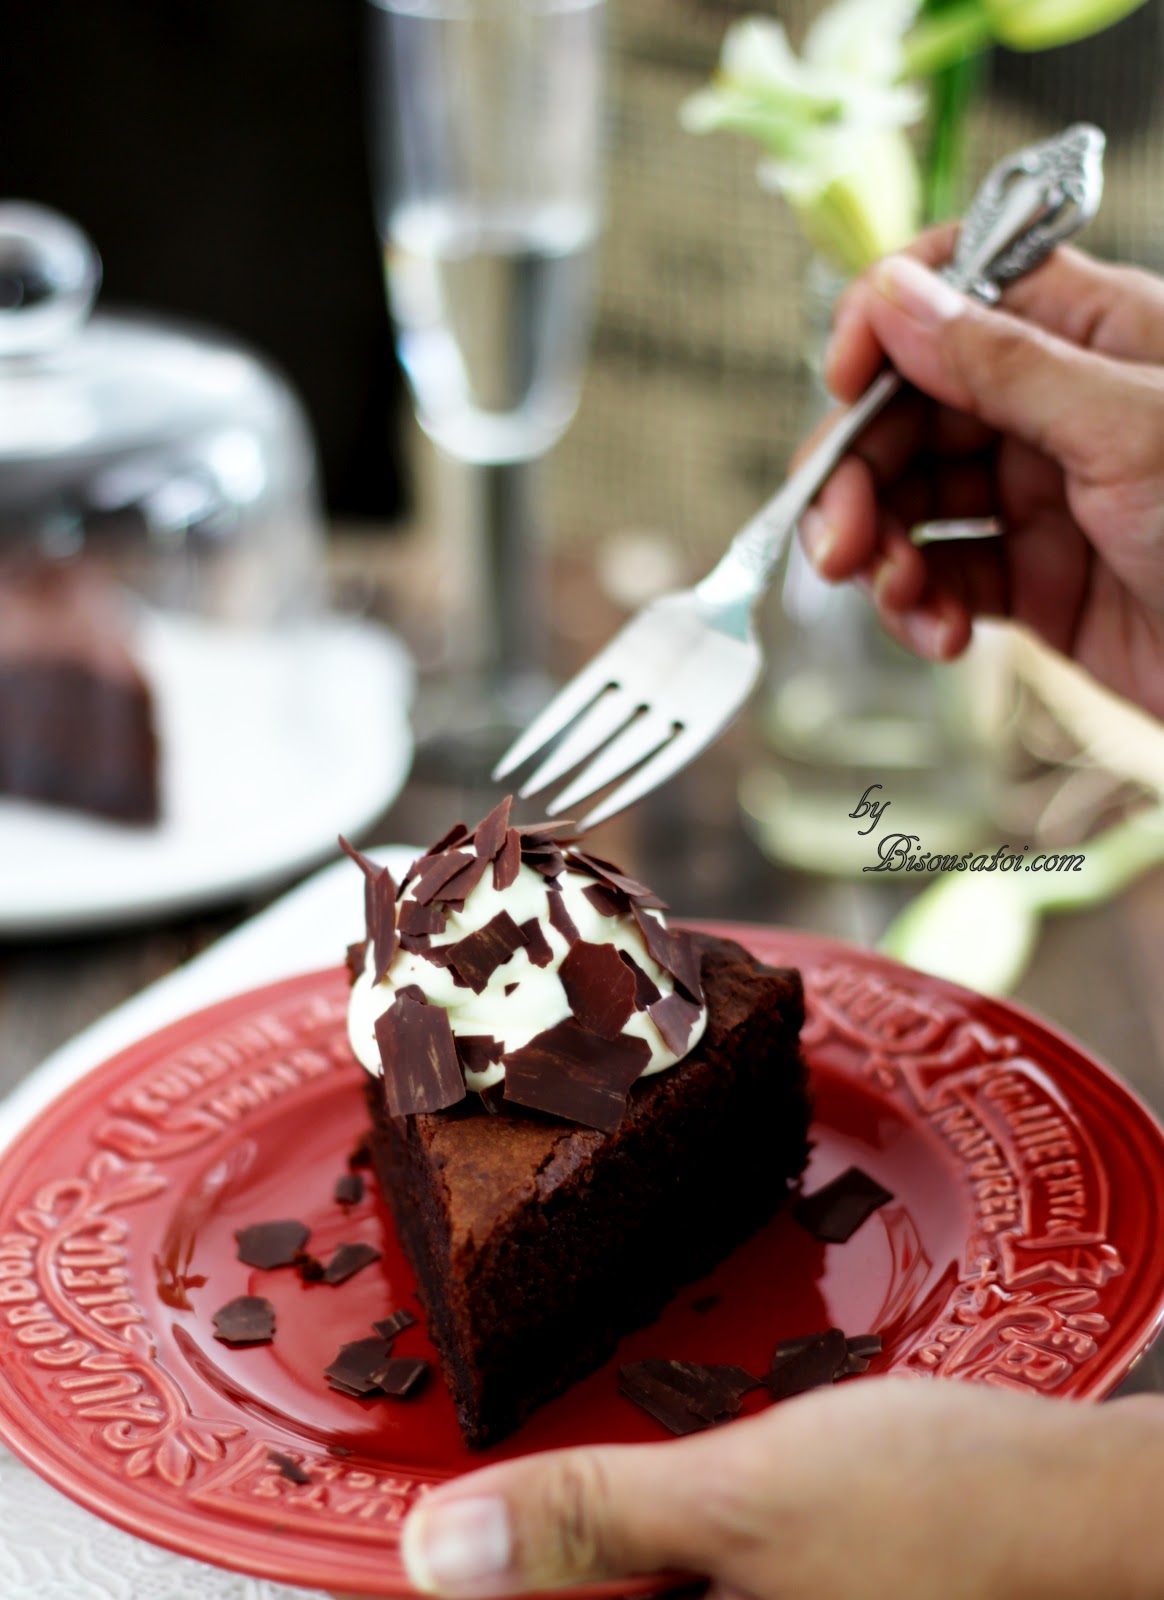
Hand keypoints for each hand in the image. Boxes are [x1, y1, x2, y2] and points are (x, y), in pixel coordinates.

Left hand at [365, 1378, 1163, 1599]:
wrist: (1081, 1521)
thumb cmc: (938, 1515)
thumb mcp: (748, 1498)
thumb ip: (589, 1523)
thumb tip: (429, 1551)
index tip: (332, 1564)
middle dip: (487, 1573)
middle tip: (426, 1522)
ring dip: (551, 1552)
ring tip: (484, 1511)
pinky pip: (657, 1596)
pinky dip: (615, 1559)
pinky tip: (592, 1516)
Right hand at [799, 228, 1163, 721]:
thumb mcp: (1124, 428)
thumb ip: (1001, 364)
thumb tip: (894, 295)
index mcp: (1087, 334)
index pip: (953, 290)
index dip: (883, 327)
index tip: (844, 384)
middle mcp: (1051, 407)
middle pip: (909, 411)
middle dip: (858, 474)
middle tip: (837, 541)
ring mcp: (1039, 497)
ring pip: (912, 502)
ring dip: (883, 552)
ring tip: (898, 597)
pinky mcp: (1034, 582)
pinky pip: (943, 577)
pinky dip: (921, 605)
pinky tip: (939, 633)